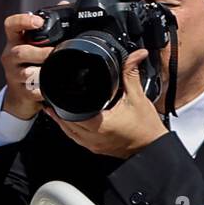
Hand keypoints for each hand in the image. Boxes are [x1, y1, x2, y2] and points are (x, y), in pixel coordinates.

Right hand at [0, 11, 55, 119]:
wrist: (22, 95)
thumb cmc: (31, 64)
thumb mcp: (35, 44)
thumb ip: (48, 26)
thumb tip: (64, 3)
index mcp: (15, 41)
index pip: (11, 25)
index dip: (23, 21)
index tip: (38, 21)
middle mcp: (11, 56)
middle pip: (20, 52)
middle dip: (39, 53)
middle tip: (54, 52)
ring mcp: (14, 75)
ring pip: (26, 73)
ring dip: (42, 72)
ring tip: (54, 71)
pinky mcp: (20, 92)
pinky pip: (32, 91)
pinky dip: (43, 89)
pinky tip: (51, 87)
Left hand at [44, 48, 166, 158]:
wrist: (153, 148)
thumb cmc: (146, 128)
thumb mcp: (137, 97)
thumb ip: (131, 74)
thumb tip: (135, 56)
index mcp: (101, 124)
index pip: (72, 113)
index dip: (61, 102)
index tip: (55, 92)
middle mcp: (94, 137)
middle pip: (65, 123)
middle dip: (57, 110)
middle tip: (51, 97)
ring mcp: (93, 145)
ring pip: (68, 133)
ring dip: (60, 121)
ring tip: (54, 108)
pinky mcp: (96, 148)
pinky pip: (76, 139)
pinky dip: (70, 129)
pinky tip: (68, 122)